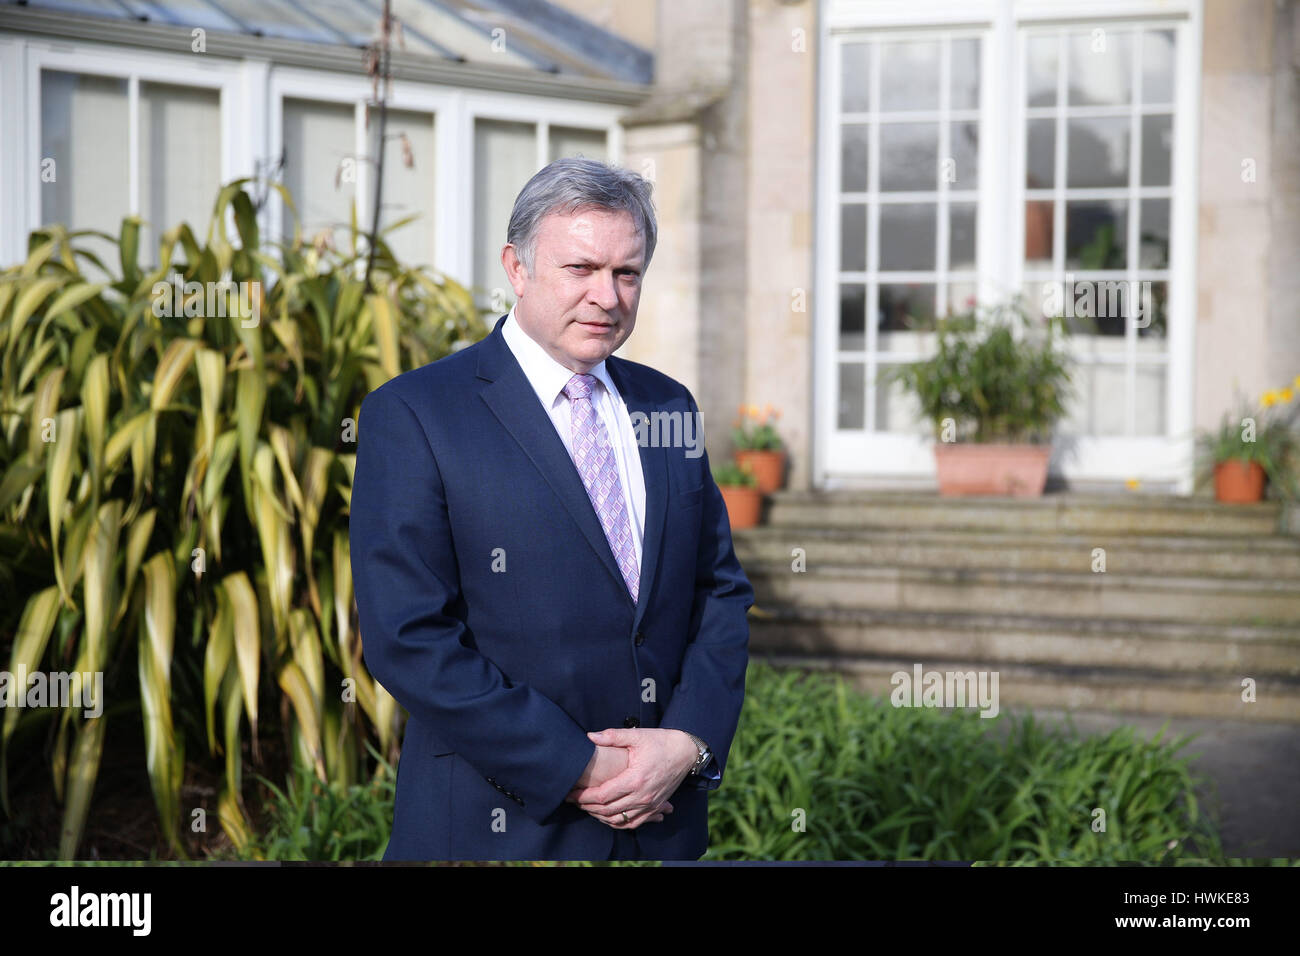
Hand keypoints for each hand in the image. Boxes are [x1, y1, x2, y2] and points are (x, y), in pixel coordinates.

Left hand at [566, 728, 696, 828]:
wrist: (686, 752)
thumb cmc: (661, 742)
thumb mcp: (637, 736)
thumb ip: (613, 736)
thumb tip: (591, 736)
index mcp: (635, 779)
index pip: (603, 795)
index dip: (584, 797)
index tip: (571, 794)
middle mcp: (642, 796)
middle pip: (608, 810)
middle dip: (587, 808)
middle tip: (574, 801)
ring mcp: (650, 804)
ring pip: (619, 820)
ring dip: (601, 817)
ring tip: (587, 809)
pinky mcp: (655, 807)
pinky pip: (634, 823)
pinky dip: (619, 823)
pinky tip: (608, 818)